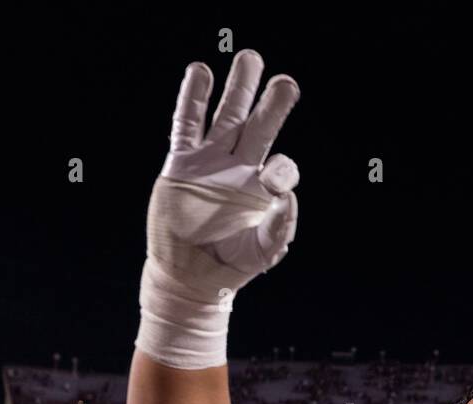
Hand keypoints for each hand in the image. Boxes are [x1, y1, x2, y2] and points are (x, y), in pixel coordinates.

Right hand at [137, 50, 300, 365]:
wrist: (191, 276)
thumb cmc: (232, 265)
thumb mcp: (262, 251)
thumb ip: (279, 227)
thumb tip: (289, 195)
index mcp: (263, 189)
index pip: (280, 167)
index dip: (282, 169)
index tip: (276, 177)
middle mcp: (239, 170)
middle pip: (258, 126)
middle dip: (271, 102)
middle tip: (284, 81)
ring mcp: (211, 163)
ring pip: (226, 117)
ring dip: (237, 89)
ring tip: (248, 58)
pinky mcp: (182, 164)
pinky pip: (187, 125)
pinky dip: (193, 99)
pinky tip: (201, 72)